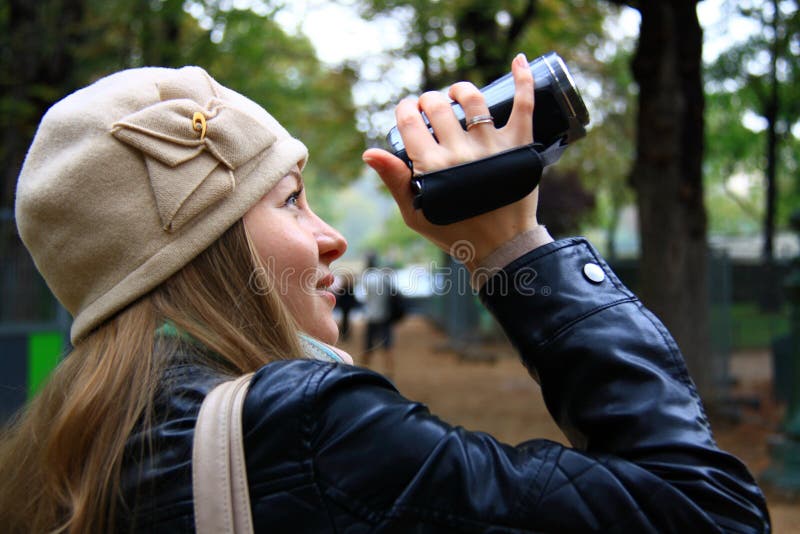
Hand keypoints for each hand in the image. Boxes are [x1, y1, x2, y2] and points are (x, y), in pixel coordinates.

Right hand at [363, 53, 539, 271]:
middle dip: (428, 100)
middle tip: (430, 109)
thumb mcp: (415, 213)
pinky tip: (520, 61)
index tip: (407, 112)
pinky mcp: (519, 147)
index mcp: (432, 168)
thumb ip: (393, 180)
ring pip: (473, 100)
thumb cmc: (454, 232)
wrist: (501, 247)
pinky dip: (523, 80)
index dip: (404, 110)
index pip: (410, 121)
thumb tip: (369, 152)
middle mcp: (461, 153)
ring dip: (460, 90)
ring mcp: (492, 147)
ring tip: (456, 95)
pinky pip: (524, 106)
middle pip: (437, 106)